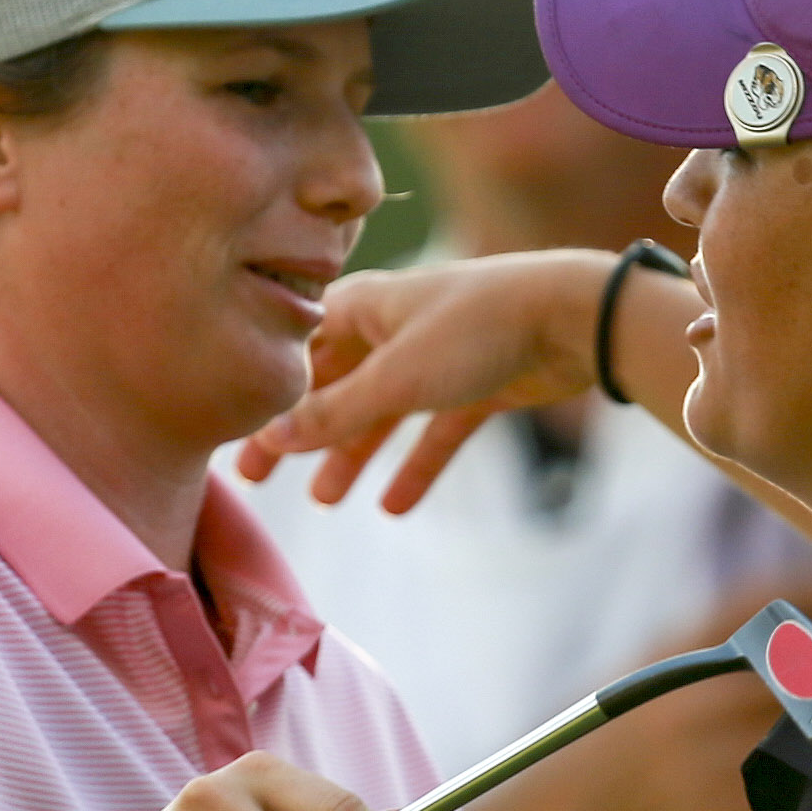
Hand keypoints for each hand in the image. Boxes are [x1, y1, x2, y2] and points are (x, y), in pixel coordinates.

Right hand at [237, 249, 621, 514]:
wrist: (574, 317)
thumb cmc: (477, 328)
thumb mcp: (396, 378)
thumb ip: (333, 413)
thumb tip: (272, 437)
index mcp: (361, 305)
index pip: (296, 354)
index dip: (267, 397)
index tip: (238, 440)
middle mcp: (393, 326)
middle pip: (333, 386)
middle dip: (300, 431)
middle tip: (258, 478)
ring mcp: (435, 356)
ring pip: (381, 414)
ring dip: (353, 455)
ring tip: (325, 499)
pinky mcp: (475, 383)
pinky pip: (434, 432)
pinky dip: (415, 466)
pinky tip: (395, 505)